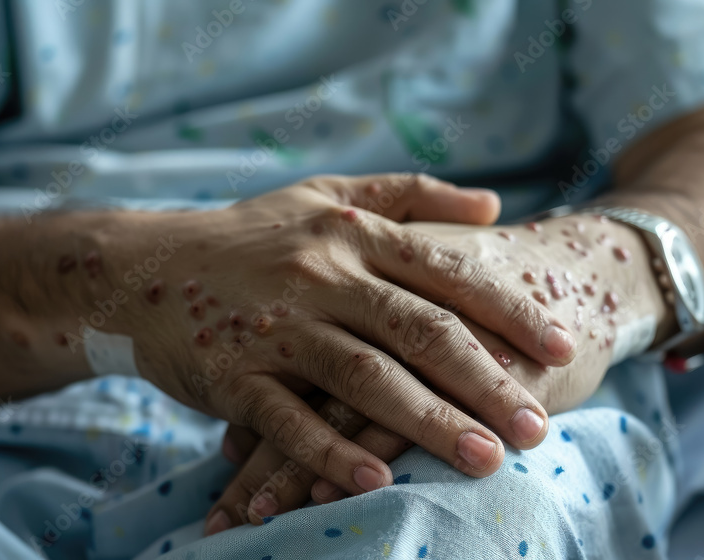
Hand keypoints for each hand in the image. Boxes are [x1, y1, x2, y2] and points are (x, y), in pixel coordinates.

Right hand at [75, 174, 577, 507]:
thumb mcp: (328, 194)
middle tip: (538, 426)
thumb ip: (411, 196)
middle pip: (418, 331)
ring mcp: (276, 328)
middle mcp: (321, 277)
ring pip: (365, 378)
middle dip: (484, 381)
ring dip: (428, 422)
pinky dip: (330, 452)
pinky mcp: (232, 374)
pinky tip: (376, 482)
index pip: (444, 274)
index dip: (506, 312)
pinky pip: (289, 419)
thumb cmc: (250, 236)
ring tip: (485, 460)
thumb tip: (493, 204)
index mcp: (351, 234)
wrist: (143, 264)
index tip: (560, 349)